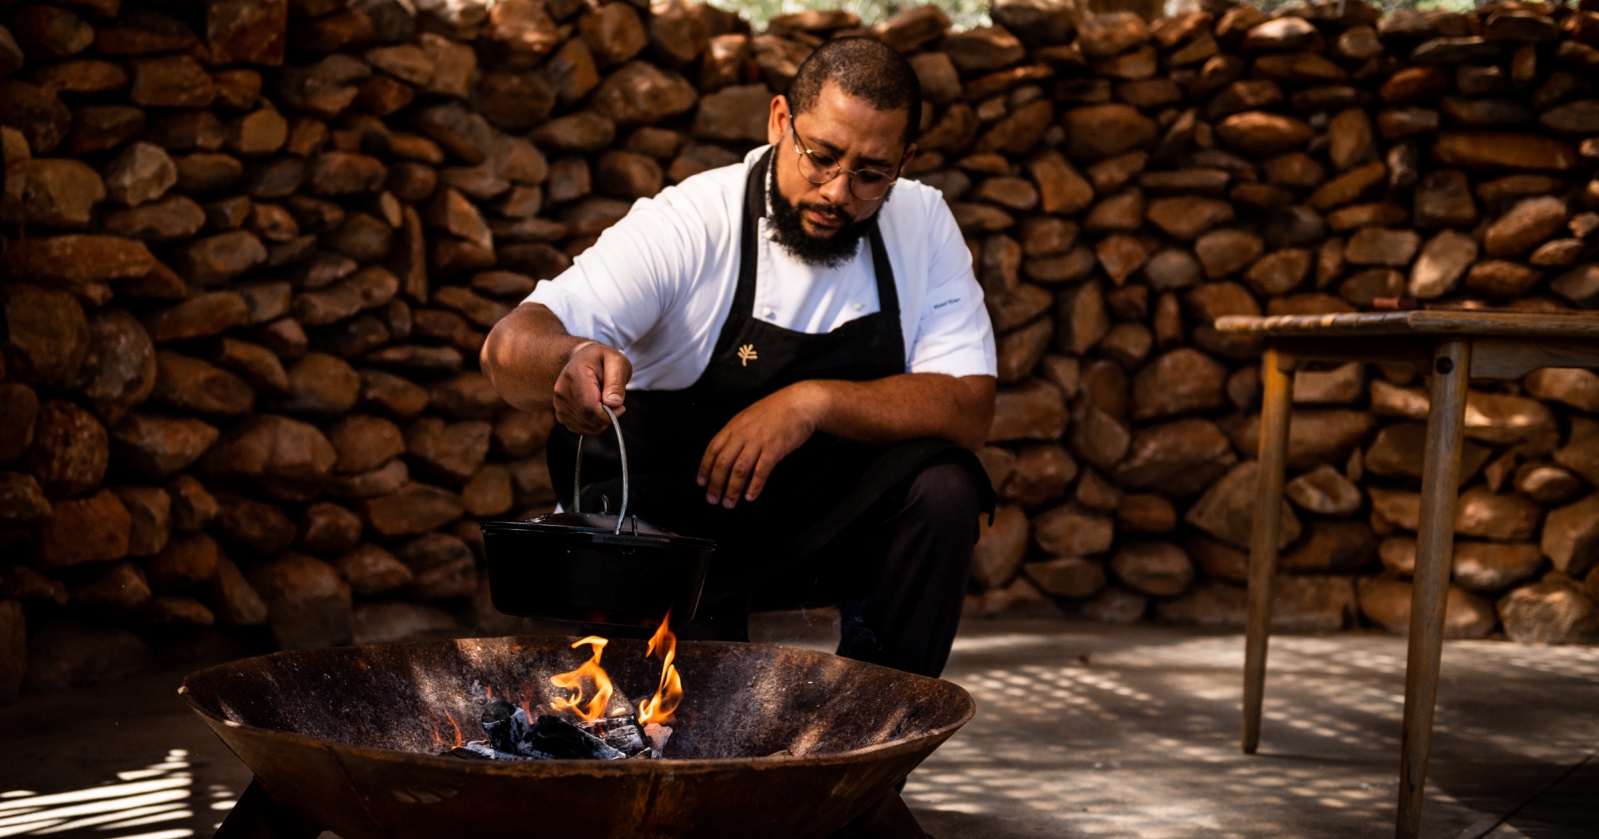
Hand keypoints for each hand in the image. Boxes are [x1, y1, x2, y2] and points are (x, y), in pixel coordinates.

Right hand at [552, 342, 631, 435]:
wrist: (584, 359)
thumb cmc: (603, 360)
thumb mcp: (617, 362)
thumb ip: (616, 382)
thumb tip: (613, 403)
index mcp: (574, 375)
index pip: (589, 407)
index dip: (608, 414)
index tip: (620, 407)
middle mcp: (562, 391)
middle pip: (587, 419)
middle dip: (606, 418)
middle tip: (615, 404)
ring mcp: (558, 404)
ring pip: (584, 427)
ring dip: (600, 421)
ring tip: (603, 402)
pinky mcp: (560, 414)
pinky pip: (579, 428)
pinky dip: (592, 425)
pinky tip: (596, 409)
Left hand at [698, 383, 827, 507]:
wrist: (801, 403)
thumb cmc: (776, 410)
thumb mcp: (749, 416)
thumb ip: (737, 432)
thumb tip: (726, 452)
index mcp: (734, 426)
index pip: (712, 449)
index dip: (705, 468)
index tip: (701, 483)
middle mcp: (743, 434)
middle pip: (723, 463)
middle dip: (715, 484)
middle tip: (712, 499)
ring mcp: (758, 442)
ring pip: (739, 470)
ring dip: (732, 489)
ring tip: (729, 503)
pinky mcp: (774, 449)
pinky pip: (761, 472)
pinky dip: (754, 486)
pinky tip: (750, 497)